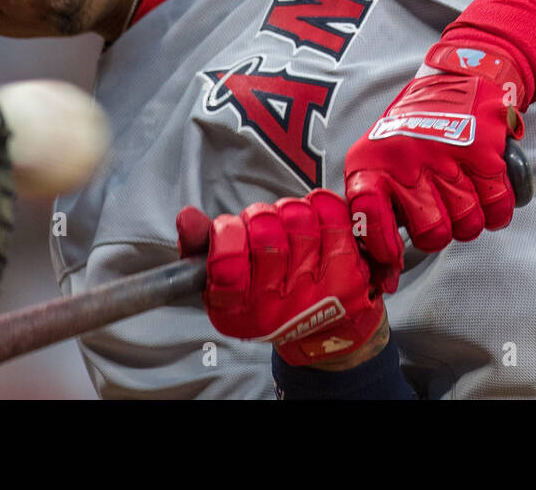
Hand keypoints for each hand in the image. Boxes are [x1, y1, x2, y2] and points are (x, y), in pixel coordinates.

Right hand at [176, 189, 385, 366]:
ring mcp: (316, 292)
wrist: (329, 329)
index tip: (234, 230)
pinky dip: (320, 206)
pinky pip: (330, 215)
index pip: (226, 261)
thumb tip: (186, 216)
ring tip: (289, 226)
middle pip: (262, 229)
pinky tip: (316, 220)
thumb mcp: (225, 282)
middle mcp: (277, 308)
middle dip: (259, 217)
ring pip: (296, 217)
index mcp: (239, 312)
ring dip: (289, 211)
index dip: (227, 233)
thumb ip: (200, 247)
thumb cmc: (270, 296)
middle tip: (263, 226)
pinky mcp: (348, 274)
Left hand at [344, 43, 523, 288]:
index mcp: (372, 163)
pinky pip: (497, 206)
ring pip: (468, 223)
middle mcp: (406, 159)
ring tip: (463, 199)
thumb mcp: (378, 159)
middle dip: (440, 233)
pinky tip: (488, 197)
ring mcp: (446, 155)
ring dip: (470, 220)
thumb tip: (384, 269)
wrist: (454, 80)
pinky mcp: (483, 151)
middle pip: (432, 232)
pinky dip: (498, 210)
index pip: (370, 216)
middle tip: (441, 215)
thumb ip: (377, 206)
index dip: (383, 246)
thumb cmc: (413, 133)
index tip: (394, 259)